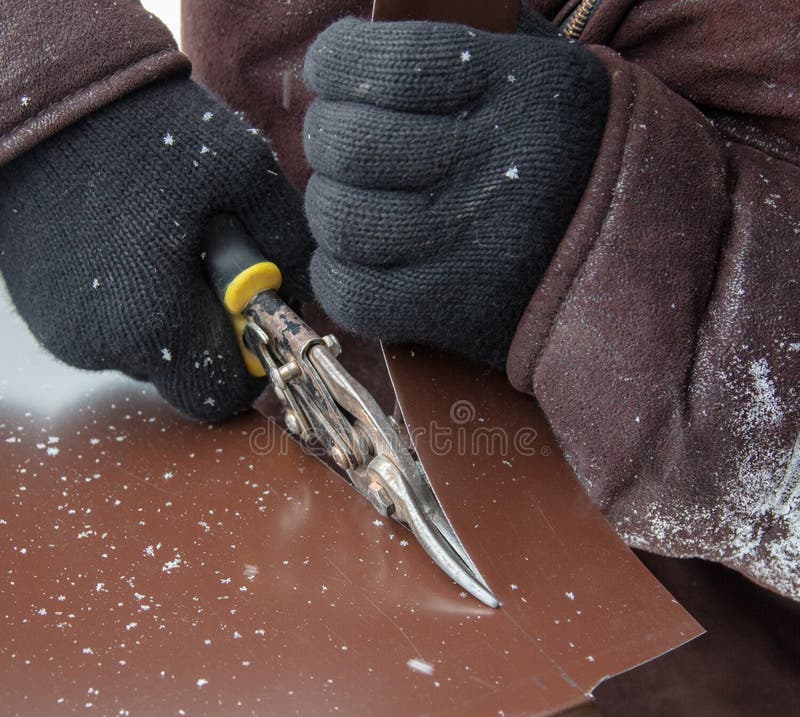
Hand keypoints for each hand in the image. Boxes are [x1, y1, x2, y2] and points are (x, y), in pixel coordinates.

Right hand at [0, 78, 310, 419]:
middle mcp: (105, 346)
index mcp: (155, 323)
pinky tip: (129, 253)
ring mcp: (68, 336)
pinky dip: (131, 306)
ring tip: (161, 251)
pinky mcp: (46, 318)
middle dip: (209, 336)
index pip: (222, 394)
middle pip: (186, 376)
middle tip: (207, 272)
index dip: (248, 361)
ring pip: (147, 356)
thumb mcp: (241, 169)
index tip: (252, 318)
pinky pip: (110, 334)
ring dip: (168, 319)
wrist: (43, 103)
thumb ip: (287, 238)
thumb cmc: (142, 131)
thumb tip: (307, 290)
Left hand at [303, 14, 607, 369]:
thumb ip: (473, 38)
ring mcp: (470, 246)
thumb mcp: (544, 69)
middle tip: (342, 144)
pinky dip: (338, 275)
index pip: (387, 63)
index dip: (336, 62)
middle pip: (349, 146)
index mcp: (515, 89)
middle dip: (326, 138)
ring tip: (353, 201)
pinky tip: (357, 258)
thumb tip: (389, 23)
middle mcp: (490, 167)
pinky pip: (354, 296)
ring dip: (331, 207)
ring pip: (343, 222)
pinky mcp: (454, 311)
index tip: (330, 72)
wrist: (635, 257)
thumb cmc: (572, 151)